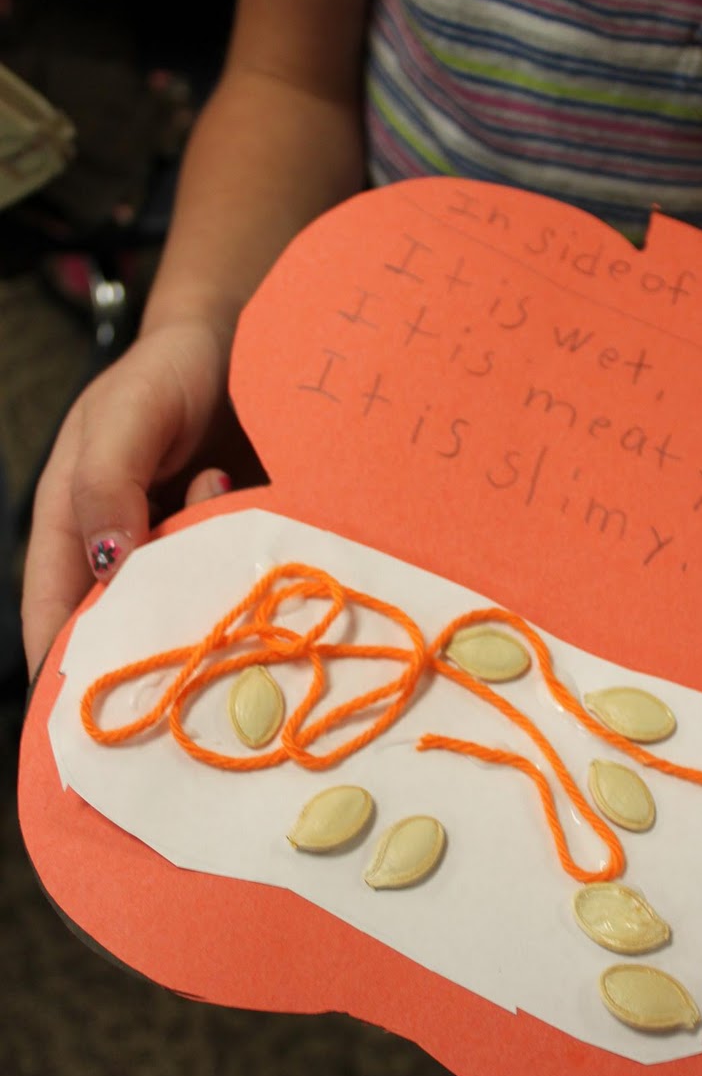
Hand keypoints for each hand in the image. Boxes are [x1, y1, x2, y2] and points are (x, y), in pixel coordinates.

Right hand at [21, 317, 239, 677]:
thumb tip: (109, 563)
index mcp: (71, 527)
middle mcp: (125, 551)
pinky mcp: (234, 548)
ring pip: (186, 614)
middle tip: (181, 705)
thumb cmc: (166, 371)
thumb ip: (108, 482)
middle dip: (147, 665)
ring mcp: (182, 555)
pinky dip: (252, 591)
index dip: (60, 675)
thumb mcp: (126, 415)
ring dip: (210, 623)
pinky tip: (275, 581)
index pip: (52, 615)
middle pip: (123, 630)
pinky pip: (238, 588)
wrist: (246, 342)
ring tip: (239, 632)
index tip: (79, 733)